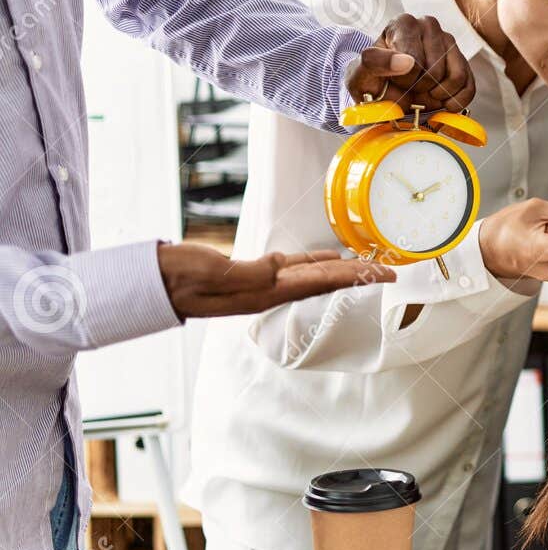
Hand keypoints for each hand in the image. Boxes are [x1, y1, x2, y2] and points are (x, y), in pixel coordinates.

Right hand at [157, 244, 392, 318]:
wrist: (153, 282)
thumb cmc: (181, 279)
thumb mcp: (216, 274)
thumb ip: (250, 275)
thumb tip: (277, 269)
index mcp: (266, 290)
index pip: (324, 280)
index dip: (358, 276)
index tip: (388, 276)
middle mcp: (269, 288)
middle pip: (327, 278)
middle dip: (360, 274)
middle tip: (392, 270)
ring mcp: (260, 281)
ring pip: (312, 272)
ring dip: (342, 269)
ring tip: (368, 265)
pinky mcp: (249, 271)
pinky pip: (291, 266)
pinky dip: (313, 261)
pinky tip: (323, 259)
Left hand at [346, 14, 474, 112]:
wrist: (386, 92)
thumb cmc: (373, 82)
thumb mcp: (360, 75)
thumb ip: (375, 63)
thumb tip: (408, 63)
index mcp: (403, 23)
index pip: (414, 60)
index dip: (404, 80)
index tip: (393, 80)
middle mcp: (429, 26)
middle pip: (435, 70)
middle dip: (420, 88)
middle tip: (408, 87)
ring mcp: (449, 41)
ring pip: (455, 77)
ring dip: (438, 95)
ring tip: (423, 92)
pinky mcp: (464, 61)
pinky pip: (469, 87)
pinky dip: (456, 102)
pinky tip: (440, 102)